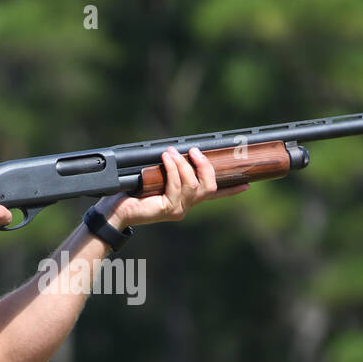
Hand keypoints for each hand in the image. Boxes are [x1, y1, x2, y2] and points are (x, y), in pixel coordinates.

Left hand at [93, 146, 248, 230]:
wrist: (115, 210)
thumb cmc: (131, 192)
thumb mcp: (156, 177)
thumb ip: (170, 169)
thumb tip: (179, 150)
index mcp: (185, 200)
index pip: (214, 195)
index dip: (231, 190)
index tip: (247, 184)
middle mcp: (185, 206)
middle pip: (209, 187)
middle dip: (205, 167)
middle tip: (195, 151)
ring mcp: (178, 210)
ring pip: (194, 186)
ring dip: (184, 165)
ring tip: (172, 152)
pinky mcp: (167, 210)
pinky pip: (177, 186)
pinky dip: (173, 169)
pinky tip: (167, 159)